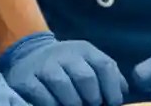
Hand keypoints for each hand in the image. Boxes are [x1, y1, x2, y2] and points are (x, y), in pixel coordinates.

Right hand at [0, 31, 127, 105]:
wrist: (29, 56)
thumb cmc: (67, 66)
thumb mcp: (88, 63)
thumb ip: (108, 75)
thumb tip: (124, 92)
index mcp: (83, 50)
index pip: (105, 66)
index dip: (112, 88)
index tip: (113, 103)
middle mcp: (64, 54)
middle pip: (85, 77)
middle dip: (92, 97)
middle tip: (92, 105)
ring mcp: (44, 65)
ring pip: (64, 86)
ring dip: (73, 102)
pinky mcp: (26, 78)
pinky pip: (43, 96)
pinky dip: (52, 104)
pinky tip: (56, 105)